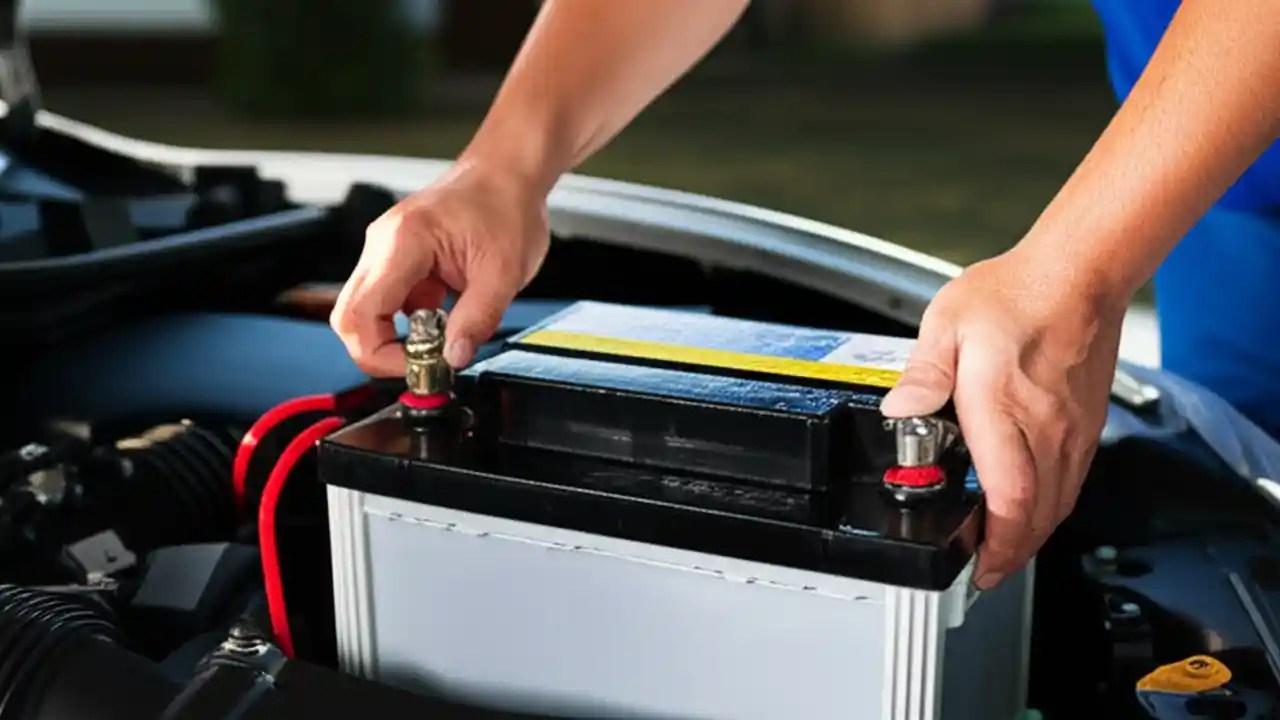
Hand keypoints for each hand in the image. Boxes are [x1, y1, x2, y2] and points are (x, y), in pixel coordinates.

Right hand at [330, 159, 550, 375]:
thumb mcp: (504, 273)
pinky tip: (444, 317)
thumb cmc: (506, 206)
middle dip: (381, 351)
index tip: (418, 366)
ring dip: (398, 335)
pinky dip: (410, 321)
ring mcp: (386, 250)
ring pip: (367, 311)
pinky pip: (389, 301)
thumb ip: (477, 320)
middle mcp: (382, 243)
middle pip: (350, 317)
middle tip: (423, 364)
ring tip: (442, 337)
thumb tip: (453, 358)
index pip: (360, 314)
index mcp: (403, 241)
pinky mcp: (398, 258)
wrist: (508, 173)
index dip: (380, 354)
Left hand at [880, 248, 1126, 589]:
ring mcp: (1072, 430)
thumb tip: (899, 410)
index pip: (1008, 497)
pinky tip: (1028, 508)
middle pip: (1037, 516)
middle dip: (1009, 553)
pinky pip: (1070, 483)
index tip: (976, 566)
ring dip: (1029, 535)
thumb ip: (922, 373)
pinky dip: (1048, 508)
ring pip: (1058, 505)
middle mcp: (1046, 428)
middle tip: (982, 571)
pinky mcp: (1086, 426)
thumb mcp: (948, 324)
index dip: (993, 543)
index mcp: (1005, 408)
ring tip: (999, 550)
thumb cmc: (1016, 294)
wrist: (1079, 273)